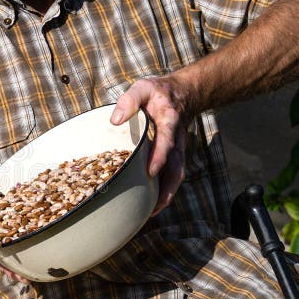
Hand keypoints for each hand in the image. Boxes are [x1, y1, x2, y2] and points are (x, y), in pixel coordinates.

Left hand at [110, 76, 188, 212]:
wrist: (183, 92)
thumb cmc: (158, 92)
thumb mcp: (143, 87)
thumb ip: (130, 100)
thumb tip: (115, 120)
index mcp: (169, 121)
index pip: (166, 142)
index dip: (160, 157)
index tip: (150, 171)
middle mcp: (177, 138)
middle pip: (177, 166)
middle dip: (168, 187)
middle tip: (154, 206)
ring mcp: (178, 148)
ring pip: (177, 174)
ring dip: (167, 193)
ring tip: (152, 212)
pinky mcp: (174, 154)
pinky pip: (173, 174)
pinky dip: (165, 189)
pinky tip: (152, 203)